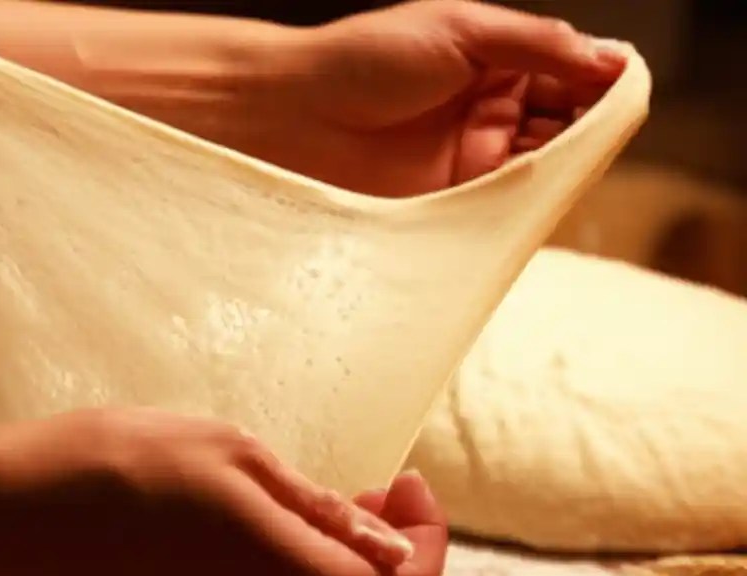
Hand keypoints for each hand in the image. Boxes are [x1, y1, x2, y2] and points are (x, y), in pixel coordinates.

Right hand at [0, 407, 447, 575]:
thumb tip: (391, 542)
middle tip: (371, 494)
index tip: (406, 482)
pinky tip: (277, 557)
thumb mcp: (228, 454)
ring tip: (326, 520)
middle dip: (397, 557)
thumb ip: (317, 507)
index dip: (429, 537)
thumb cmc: (111, 464)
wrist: (5, 516)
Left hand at [180, 0, 627, 196]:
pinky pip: (505, 207)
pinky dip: (531, 202)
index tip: (624, 88)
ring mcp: (469, 158)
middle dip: (591, 125)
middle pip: (566, 123)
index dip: (600, 79)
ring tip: (578, 157)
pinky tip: (545, 193)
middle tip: (607, 127)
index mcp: (492, 60)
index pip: (569, 71)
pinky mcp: (448, 203)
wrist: (288, 114)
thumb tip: (610, 59)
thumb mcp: (460, 29)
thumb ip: (536, 43)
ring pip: (542, 167)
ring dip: (567, 164)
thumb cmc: (360, 60)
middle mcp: (486, 111)